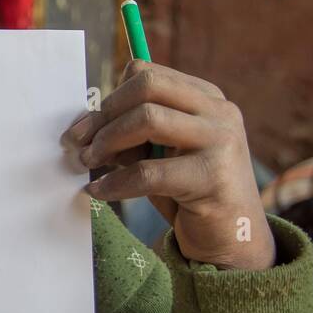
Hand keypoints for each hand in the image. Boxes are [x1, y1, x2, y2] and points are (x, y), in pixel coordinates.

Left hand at [61, 60, 274, 271]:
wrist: (233, 238)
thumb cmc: (188, 193)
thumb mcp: (159, 153)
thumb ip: (133, 132)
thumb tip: (84, 126)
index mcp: (205, 97)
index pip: (147, 74)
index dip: (109, 98)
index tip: (85, 126)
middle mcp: (218, 111)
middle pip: (148, 85)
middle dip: (105, 113)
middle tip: (80, 142)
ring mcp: (220, 141)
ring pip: (148, 119)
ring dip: (107, 142)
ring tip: (90, 163)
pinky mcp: (213, 176)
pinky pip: (148, 172)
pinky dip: (115, 182)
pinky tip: (99, 191)